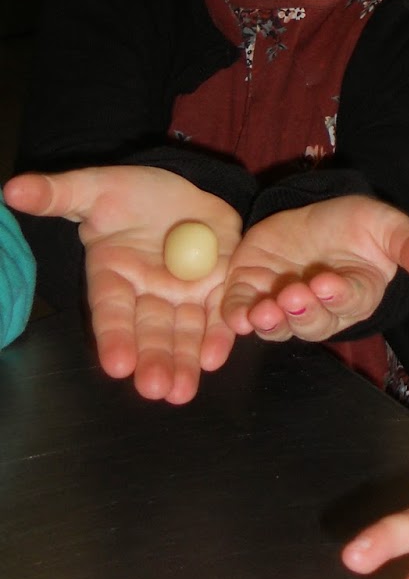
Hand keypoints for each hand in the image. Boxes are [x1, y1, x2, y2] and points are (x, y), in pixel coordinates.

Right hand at [3, 166, 241, 403]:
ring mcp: (182, 293)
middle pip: (148, 331)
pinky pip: (217, 314)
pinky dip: (218, 336)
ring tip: (181, 390)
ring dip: (183, 362)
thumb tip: (13, 188)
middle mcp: (146, 293)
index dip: (113, 336)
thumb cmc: (130, 193)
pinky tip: (215, 358)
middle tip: (155, 389)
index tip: (116, 366)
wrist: (180, 187)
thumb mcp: (95, 188)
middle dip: (152, 359)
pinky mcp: (216, 285)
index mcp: (112, 276)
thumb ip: (60, 194)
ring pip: (182, 332)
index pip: (111, 311)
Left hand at [220, 194, 408, 343]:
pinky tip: (236, 316)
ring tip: (263, 311)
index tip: (329, 284)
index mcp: (355, 295)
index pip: (348, 301)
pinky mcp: (252, 291)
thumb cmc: (357, 224)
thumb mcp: (388, 225)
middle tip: (293, 294)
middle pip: (311, 322)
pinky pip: (242, 312)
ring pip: (277, 325)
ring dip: (270, 322)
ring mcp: (283, 303)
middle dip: (302, 311)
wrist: (317, 214)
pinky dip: (237, 317)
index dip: (338, 296)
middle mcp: (320, 309)